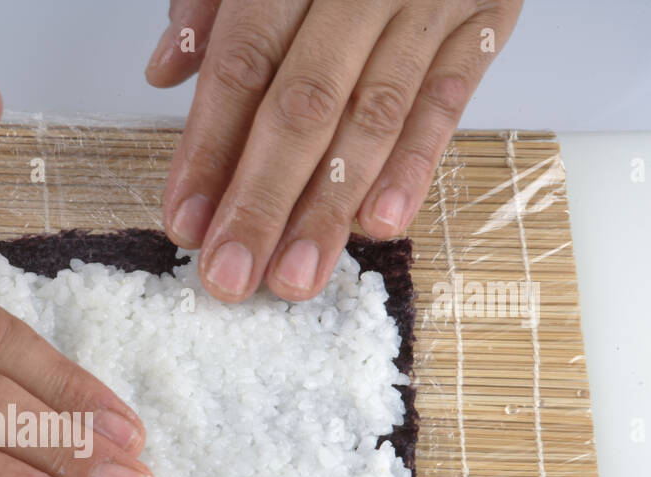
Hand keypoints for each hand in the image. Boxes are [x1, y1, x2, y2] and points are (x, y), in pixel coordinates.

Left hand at [146, 0, 521, 301]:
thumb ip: (213, 3)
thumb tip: (166, 70)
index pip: (242, 64)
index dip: (209, 149)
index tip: (185, 221)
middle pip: (303, 104)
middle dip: (262, 200)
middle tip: (232, 276)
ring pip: (374, 116)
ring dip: (331, 208)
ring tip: (295, 276)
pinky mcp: (485, 16)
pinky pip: (448, 100)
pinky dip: (415, 165)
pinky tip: (381, 224)